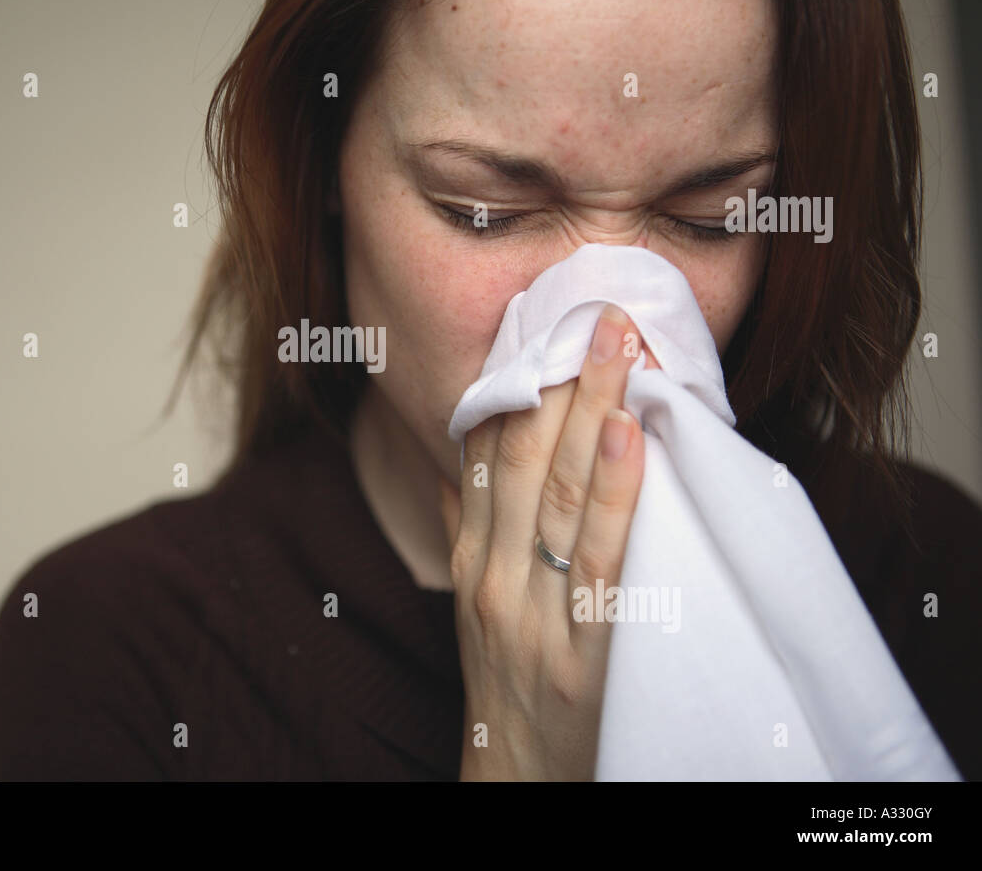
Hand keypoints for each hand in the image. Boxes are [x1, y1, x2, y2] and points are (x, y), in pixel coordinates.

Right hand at [439, 303, 656, 779]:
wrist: (520, 781)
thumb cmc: (511, 687)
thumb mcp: (477, 607)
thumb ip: (468, 530)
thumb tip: (461, 461)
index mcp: (472, 558)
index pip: (485, 453)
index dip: (515, 382)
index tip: (544, 320)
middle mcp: (493, 576)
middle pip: (523, 458)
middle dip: (559, 378)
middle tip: (596, 307)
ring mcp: (533, 612)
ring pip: (558, 493)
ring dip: (590, 410)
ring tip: (618, 344)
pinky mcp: (583, 652)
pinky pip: (599, 559)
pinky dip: (613, 492)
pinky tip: (627, 435)